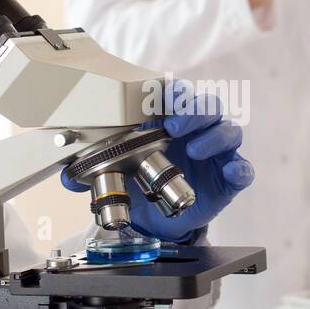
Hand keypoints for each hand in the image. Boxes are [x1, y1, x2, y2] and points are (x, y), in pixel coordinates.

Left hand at [61, 85, 254, 242]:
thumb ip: (92, 171)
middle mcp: (198, 129)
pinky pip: (242, 168)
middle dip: (192, 111)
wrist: (160, 216)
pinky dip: (240, 169)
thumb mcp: (117, 173)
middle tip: (174, 126)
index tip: (160, 98)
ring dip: (214, 137)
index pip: (177, 94)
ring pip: (228, 131)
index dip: (173, 92)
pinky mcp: (228, 176)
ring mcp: (216, 151)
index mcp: (170, 118)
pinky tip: (232, 172)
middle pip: (207, 106)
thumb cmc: (144, 179)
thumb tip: (67, 177)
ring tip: (195, 150)